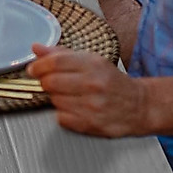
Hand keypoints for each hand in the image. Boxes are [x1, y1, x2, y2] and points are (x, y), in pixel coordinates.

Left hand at [27, 45, 148, 136]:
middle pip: (50, 82)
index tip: (33, 69)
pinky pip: (61, 118)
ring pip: (54, 100)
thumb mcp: (91, 60)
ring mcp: (92, 106)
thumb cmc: (111, 81)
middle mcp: (93, 85)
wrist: (138, 105)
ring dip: (56, 98)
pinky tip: (75, 108)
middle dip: (46, 82)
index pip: (55, 62)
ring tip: (70, 96)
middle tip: (52, 82)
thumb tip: (36, 48)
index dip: (38, 66)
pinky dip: (63, 113)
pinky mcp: (91, 125)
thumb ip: (61, 54)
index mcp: (93, 65)